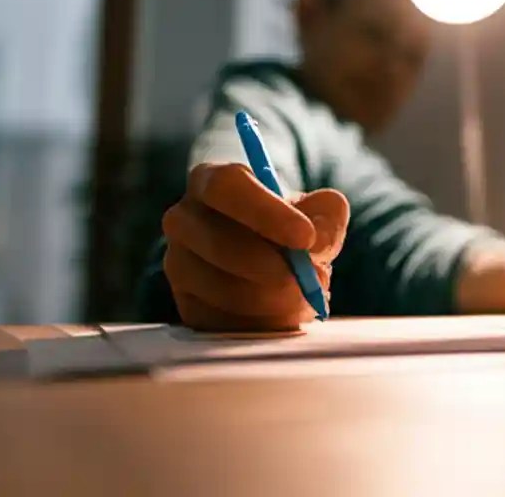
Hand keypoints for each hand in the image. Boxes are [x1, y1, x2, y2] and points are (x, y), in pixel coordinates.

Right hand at [161, 163, 349, 330]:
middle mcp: (184, 219)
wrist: (275, 274)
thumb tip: (317, 239)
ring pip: (220, 286)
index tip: (305, 237)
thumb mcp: (318, 215)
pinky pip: (220, 320)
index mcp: (212, 182)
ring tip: (303, 296)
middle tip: (311, 279)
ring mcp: (178, 264)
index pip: (226, 186)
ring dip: (271, 298)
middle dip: (270, 265)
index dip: (265, 212)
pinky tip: (280, 313)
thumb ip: (326, 216)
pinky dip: (260, 322)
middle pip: (218, 241)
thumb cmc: (292, 233)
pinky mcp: (186, 307)